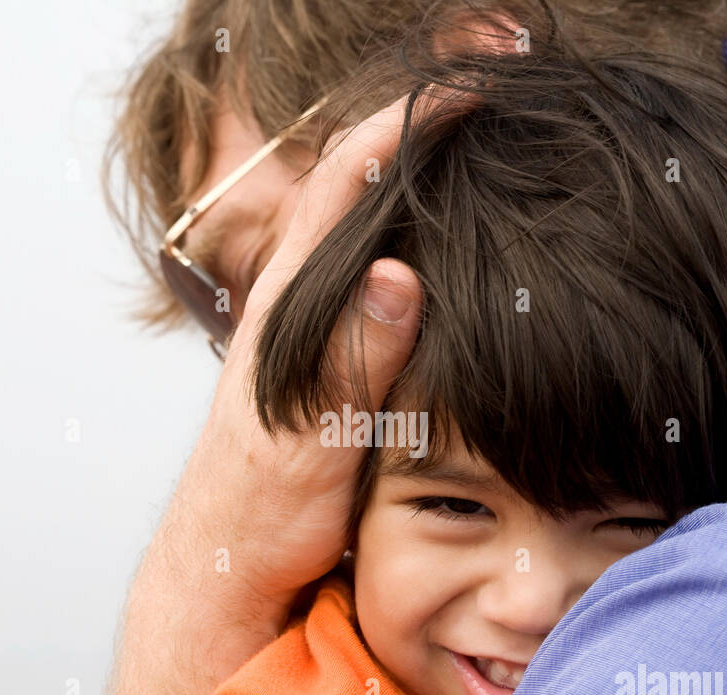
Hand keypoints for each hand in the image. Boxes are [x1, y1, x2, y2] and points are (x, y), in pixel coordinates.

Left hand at [164, 89, 479, 638]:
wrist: (229, 567)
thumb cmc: (256, 515)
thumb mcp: (305, 445)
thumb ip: (348, 366)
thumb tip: (395, 275)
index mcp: (286, 308)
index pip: (343, 186)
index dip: (402, 127)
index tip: (466, 94)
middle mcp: (298, 304)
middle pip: (359, 189)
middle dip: (422, 134)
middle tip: (496, 102)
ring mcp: (316, 330)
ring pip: (372, 232)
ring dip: (423, 183)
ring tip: (492, 152)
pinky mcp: (335, 361)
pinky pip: (380, 280)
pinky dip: (422, 245)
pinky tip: (462, 251)